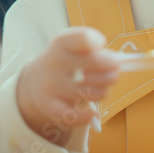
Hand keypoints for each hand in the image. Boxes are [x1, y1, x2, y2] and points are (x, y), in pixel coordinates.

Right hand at [16, 27, 120, 145]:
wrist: (35, 81)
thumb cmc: (66, 62)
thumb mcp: (76, 48)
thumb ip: (98, 52)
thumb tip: (119, 63)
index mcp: (62, 42)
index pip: (82, 38)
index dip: (97, 41)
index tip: (101, 45)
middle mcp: (53, 61)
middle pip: (95, 64)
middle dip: (112, 70)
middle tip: (114, 73)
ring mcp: (50, 84)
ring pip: (92, 91)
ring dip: (103, 92)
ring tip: (100, 89)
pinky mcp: (48, 105)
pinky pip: (77, 114)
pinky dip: (89, 114)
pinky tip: (91, 110)